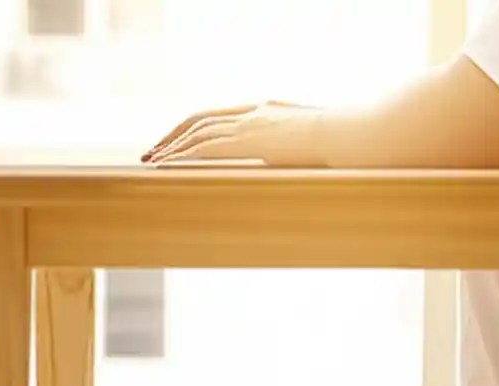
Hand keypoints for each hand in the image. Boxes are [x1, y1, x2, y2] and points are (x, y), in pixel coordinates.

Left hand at [143, 100, 324, 166]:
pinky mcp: (249, 140)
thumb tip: (301, 162)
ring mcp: (250, 124)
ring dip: (172, 146)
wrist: (345, 134)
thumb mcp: (313, 142)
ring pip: (198, 132)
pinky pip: (205, 146)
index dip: (195, 128)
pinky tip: (168, 163)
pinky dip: (183, 154)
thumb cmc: (339, 142)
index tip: (179, 141)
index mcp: (266, 109)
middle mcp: (253, 112)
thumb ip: (298, 147)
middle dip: (174, 135)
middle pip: (201, 119)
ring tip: (153, 159)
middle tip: (155, 151)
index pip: (220, 116)